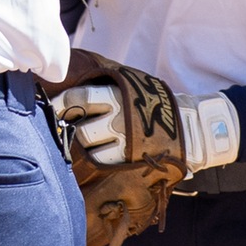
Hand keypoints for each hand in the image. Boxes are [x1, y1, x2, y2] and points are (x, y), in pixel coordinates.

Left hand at [51, 60, 239, 172]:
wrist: (191, 126)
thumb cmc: (151, 104)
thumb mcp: (130, 85)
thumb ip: (104, 87)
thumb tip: (67, 85)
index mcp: (117, 94)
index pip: (79, 98)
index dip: (61, 104)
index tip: (54, 107)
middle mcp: (120, 116)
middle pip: (81, 127)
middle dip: (73, 128)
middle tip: (73, 127)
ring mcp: (126, 139)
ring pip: (89, 146)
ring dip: (85, 144)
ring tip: (93, 139)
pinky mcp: (132, 157)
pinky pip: (102, 160)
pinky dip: (98, 157)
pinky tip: (104, 151)